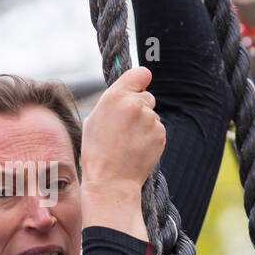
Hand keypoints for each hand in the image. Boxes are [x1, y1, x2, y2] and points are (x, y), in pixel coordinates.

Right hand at [81, 65, 163, 191]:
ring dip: (144, 124)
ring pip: (152, 115)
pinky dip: (150, 137)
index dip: (139, 80)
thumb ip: (112, 100)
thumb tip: (127, 91)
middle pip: (146, 96)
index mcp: (115, 97)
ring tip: (128, 142)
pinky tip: (137, 148)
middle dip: (139, 107)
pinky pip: (157, 129)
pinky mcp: (160, 134)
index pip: (140, 73)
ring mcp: (150, 119)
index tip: (138, 86)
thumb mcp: (93, 119)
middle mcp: (135, 104)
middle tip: (124, 127)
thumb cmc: (97, 152)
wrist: (111, 181)